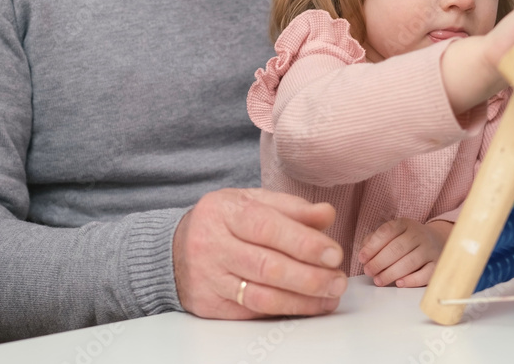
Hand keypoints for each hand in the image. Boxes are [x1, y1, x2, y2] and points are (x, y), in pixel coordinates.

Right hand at [173, 188, 347, 318]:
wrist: (175, 248)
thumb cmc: (223, 221)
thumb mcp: (253, 201)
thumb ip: (291, 208)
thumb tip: (326, 215)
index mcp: (225, 211)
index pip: (268, 227)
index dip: (304, 242)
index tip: (334, 254)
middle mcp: (212, 244)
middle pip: (267, 266)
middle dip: (310, 277)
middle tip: (338, 280)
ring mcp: (208, 277)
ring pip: (261, 295)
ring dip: (301, 300)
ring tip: (329, 297)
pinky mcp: (209, 305)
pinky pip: (251, 311)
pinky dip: (283, 310)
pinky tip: (305, 306)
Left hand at [358, 219, 451, 287]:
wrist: (437, 241)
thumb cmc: (407, 240)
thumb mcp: (392, 234)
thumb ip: (376, 240)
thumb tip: (364, 252)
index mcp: (405, 224)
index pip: (387, 232)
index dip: (372, 246)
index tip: (362, 258)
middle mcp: (418, 235)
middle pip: (397, 248)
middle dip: (379, 262)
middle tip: (368, 271)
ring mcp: (429, 249)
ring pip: (410, 262)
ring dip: (391, 273)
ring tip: (378, 280)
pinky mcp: (437, 265)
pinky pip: (426, 274)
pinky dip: (412, 280)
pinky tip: (399, 283)